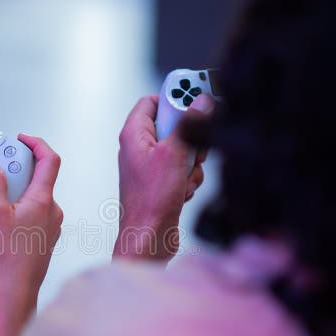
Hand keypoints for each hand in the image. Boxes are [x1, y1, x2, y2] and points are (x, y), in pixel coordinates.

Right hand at [0, 134, 62, 335]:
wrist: (15, 293)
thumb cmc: (9, 258)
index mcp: (44, 200)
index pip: (49, 159)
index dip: (35, 144)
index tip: (20, 140)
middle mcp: (52, 212)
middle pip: (31, 184)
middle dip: (5, 188)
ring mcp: (49, 228)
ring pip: (23, 207)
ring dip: (1, 212)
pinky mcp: (43, 241)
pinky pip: (24, 224)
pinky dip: (5, 228)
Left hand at [113, 93, 213, 261]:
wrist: (148, 238)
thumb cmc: (151, 200)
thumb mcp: (174, 154)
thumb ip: (188, 124)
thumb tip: (201, 101)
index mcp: (134, 134)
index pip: (153, 100)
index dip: (175, 97)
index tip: (197, 98)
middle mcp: (139, 147)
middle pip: (173, 124)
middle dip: (190, 137)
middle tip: (193, 148)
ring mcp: (150, 166)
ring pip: (182, 148)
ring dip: (191, 162)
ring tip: (183, 176)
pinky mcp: (161, 182)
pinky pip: (182, 169)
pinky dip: (188, 178)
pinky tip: (182, 191)